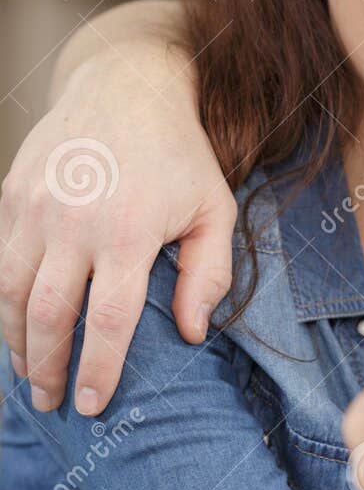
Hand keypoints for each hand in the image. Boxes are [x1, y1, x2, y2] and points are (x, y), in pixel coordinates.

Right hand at [0, 50, 233, 414]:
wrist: (126, 84)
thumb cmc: (180, 156)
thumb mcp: (215, 210)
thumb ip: (209, 275)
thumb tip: (191, 335)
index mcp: (128, 232)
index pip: (109, 321)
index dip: (99, 370)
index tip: (92, 405)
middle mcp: (74, 222)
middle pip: (49, 315)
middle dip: (48, 368)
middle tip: (53, 402)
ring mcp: (35, 207)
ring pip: (11, 292)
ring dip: (17, 342)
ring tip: (30, 375)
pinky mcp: (11, 193)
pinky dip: (3, 301)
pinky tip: (17, 327)